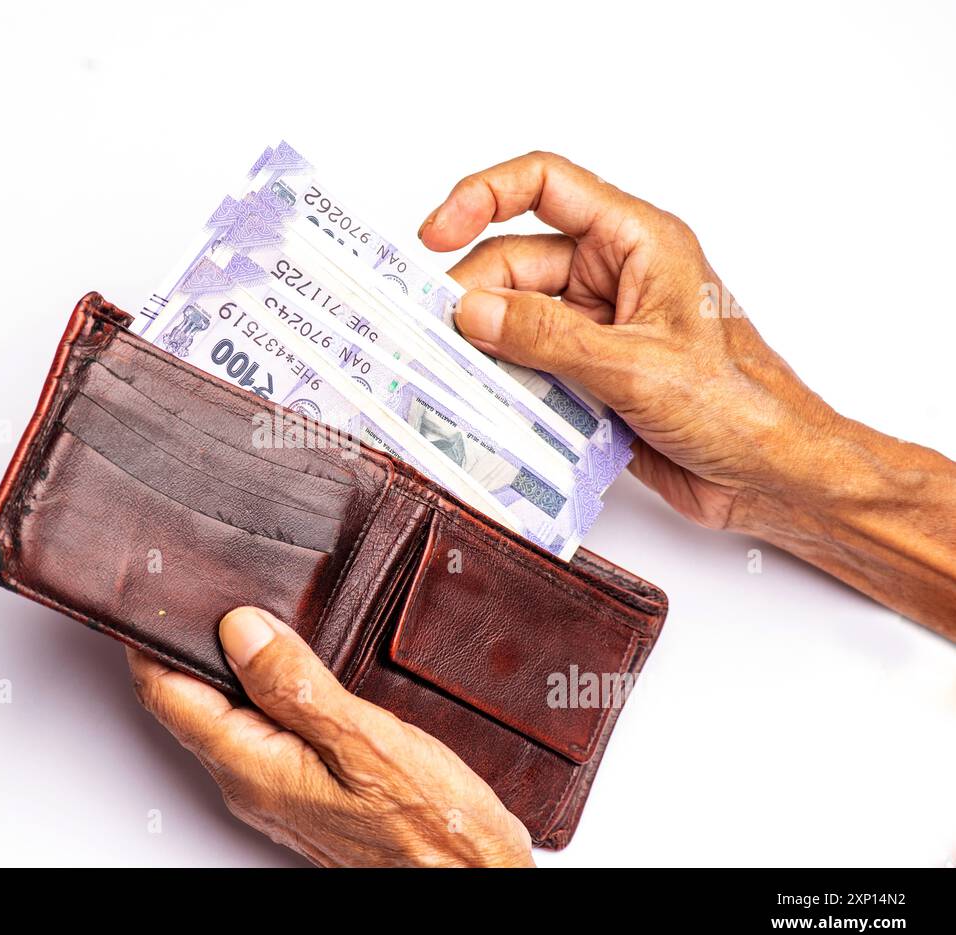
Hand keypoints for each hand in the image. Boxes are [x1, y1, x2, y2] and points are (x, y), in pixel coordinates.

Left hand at [126, 606, 533, 866]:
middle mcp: (251, 782)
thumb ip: (296, 687)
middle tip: (203, 585)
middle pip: (187, 701)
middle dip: (186, 642)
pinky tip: (291, 662)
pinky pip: (258, 728)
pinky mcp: (300, 788)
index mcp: (254, 767)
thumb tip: (239, 630)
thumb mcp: (367, 742)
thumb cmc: (433, 826)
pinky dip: (260, 687)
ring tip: (246, 609)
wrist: (468, 879)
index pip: (166, 694)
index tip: (161, 589)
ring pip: (224, 713)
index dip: (151, 638)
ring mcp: (274, 789)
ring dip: (226, 662)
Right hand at [420, 152, 955, 637]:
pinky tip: (487, 406)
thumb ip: (548, 337)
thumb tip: (474, 311)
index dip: (482, 197)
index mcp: (637, 243)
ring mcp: (599, 328)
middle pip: (516, 262)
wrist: (771, 478)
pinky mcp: (589, 375)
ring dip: (486, 347)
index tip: (433, 237)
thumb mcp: (634, 366)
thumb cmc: (739, 408)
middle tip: (439, 338)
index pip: (546, 186)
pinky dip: (504, 383)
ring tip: (457, 378)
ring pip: (516, 319)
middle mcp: (614, 276)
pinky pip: (529, 366)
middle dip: (475, 297)